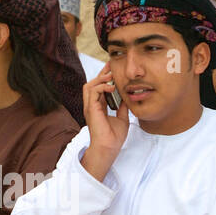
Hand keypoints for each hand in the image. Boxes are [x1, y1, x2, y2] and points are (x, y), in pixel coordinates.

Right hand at [79, 66, 129, 181]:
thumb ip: (122, 108)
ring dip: (100, 79)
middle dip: (101, 74)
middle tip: (111, 66)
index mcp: (98, 108)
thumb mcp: (122, 118)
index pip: (99, 89)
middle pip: (92, 84)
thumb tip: (126, 98)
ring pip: (89, 85)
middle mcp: (92, 106)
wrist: (109, 147)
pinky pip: (93, 91)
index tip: (113, 70)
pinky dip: (101, 86)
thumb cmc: (114, 137)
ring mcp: (90, 107)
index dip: (105, 78)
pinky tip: (111, 86)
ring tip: (111, 76)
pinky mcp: (90, 109)